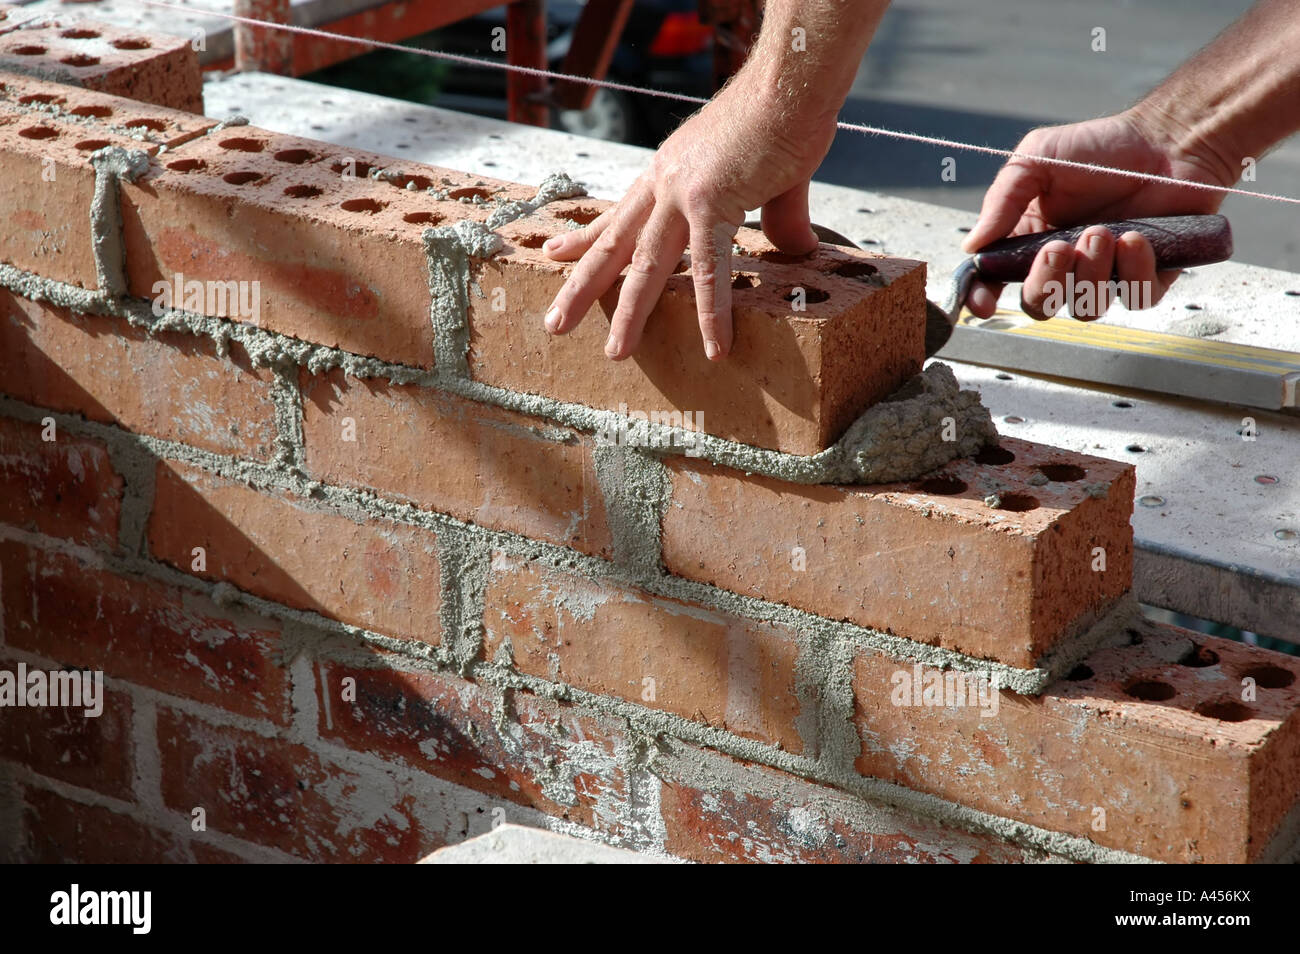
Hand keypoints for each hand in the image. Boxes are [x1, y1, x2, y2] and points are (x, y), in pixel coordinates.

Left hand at [540, 73, 837, 359]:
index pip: (618, 214)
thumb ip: (777, 220)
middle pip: (614, 245)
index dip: (584, 238)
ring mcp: (683, 194)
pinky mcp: (715, 203)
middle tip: (553, 323)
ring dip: (629, 312)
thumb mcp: (769, 177)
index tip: (555, 256)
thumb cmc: (782, 117)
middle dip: (581, 287)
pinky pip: (711, 269)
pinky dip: (713, 312)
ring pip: (646, 265)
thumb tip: (798, 251)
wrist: (790, 82)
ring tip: (615, 352)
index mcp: (667, 172)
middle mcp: (664, 184)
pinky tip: (716, 347)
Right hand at [962, 110, 1229, 319]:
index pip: (997, 282)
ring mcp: (1107, 274)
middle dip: (1045, 283)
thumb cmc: (1102, 146)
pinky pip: (1135, 298)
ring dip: (1090, 275)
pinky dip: (1134, 272)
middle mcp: (1066, 264)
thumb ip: (1002, 201)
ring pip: (1086, 308)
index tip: (986, 302)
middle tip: (1059, 247)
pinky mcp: (1149, 275)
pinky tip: (1137, 237)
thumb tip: (972, 246)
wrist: (1169, 139)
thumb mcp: (1037, 158)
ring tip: (1104, 232)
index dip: (986, 297)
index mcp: (1030, 240)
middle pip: (1040, 305)